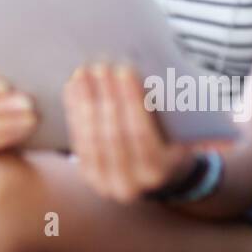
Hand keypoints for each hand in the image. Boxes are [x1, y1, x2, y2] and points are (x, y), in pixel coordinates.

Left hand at [63, 64, 200, 202]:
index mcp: (159, 171)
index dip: (131, 100)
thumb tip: (144, 72)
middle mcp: (131, 184)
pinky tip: (72, 87)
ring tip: (83, 72)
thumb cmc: (172, 139)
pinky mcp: (88, 175)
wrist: (157, 173)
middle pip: (114, 134)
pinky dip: (74, 111)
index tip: (124, 70)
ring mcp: (105, 182)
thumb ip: (168, 109)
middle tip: (100, 66)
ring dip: (85, 100)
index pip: (141, 133)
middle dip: (106, 97)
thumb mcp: (178, 129)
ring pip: (92, 137)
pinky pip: (78, 139)